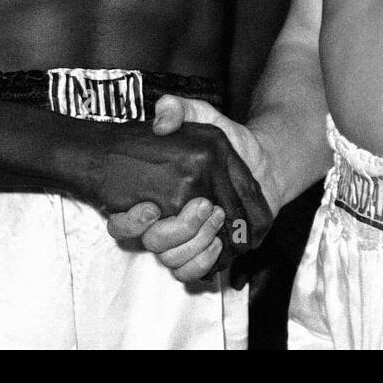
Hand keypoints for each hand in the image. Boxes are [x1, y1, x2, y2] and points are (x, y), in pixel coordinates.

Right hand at [107, 95, 275, 279]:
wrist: (262, 162)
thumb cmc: (226, 139)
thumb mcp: (202, 115)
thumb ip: (179, 109)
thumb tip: (162, 121)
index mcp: (152, 194)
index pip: (121, 223)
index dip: (129, 223)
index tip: (151, 209)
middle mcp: (161, 221)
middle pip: (154, 245)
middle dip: (178, 230)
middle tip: (204, 205)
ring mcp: (181, 240)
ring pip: (172, 262)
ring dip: (195, 243)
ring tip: (217, 217)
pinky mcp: (203, 253)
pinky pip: (192, 273)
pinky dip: (204, 261)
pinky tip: (218, 241)